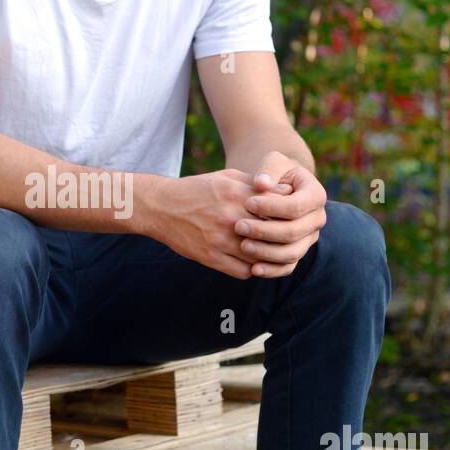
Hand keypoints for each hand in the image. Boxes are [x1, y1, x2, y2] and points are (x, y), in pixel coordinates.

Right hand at [150, 167, 295, 277]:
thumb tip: (287, 191)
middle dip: (282, 237)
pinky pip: (244, 271)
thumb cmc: (198, 190)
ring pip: (261, 256)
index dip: (288, 215)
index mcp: (237, 194)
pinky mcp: (211, 257)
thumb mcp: (227, 177)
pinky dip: (253, 269)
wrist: (161, 207)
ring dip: (269, 257)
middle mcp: (231, 217)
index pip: (278, 208)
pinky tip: (252, 262)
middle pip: (273, 234)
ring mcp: (221, 239)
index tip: (288, 218)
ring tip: (271, 253)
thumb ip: (256, 184)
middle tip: (286, 239)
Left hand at [233, 151, 326, 277]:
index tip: (248, 203)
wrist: (277, 189)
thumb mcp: (274, 162)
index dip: (272, 207)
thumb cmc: (274, 172)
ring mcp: (309, 238)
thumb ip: (269, 169)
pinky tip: (253, 269)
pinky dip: (272, 270)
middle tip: (238, 226)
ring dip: (266, 252)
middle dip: (265, 231)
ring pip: (292, 253)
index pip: (296, 206)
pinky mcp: (298, 252)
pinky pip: (288, 266)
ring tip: (242, 245)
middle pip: (294, 231)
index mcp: (316, 195)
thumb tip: (261, 183)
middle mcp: (317, 219)